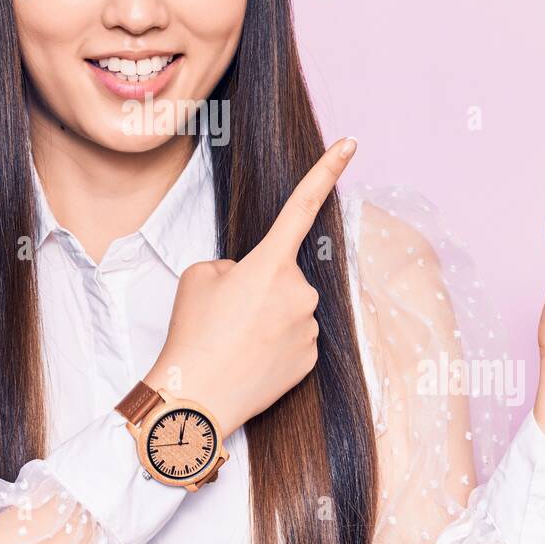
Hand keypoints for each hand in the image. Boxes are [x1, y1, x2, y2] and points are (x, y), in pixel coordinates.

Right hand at [144, 136, 357, 437]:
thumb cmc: (193, 334)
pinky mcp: (311, 360)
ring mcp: (309, 328)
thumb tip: (252, 278)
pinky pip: (294, 337)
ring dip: (265, 317)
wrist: (196, 399)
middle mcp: (300, 292)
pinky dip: (274, 344)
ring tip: (233, 340)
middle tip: (226, 314)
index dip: (327, 170)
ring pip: (288, 308)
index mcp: (270, 263)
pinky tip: (250, 359)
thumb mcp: (198, 277)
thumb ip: (232, 265)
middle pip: (282, 274)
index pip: (303, 205)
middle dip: (259, 285)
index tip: (351, 144)